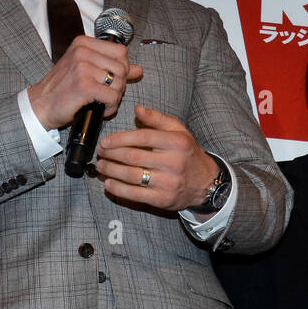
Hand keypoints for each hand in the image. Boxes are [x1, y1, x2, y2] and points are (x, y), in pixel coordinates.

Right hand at [26, 35, 142, 130]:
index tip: (109, 79)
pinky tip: (100, 110)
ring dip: (114, 97)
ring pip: (119, 83)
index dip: (121, 68)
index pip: (120, 51)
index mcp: (82, 43)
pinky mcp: (84, 86)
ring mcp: (82, 68)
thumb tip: (138, 69)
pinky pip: (112, 97)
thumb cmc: (61, 89)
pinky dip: (110, 107)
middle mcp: (82, 52)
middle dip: (119, 85)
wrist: (39, 105)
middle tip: (105, 94)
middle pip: (122, 67)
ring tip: (101, 102)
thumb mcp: (85, 71)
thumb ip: (112, 67)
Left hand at [95, 104, 219, 211]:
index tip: (105, 142)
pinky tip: (108, 184)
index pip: (142, 138)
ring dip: (110, 171)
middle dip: (111, 155)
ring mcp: (169, 183)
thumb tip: (137, 108)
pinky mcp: (163, 199)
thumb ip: (157, 119)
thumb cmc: (187, 153)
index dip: (119, 139)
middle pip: (133, 157)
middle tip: (100, 153)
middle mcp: (174, 162)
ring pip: (131, 176)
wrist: (207, 183)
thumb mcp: (179, 131)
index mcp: (177, 143)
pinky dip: (118, 189)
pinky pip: (135, 194)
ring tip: (101, 166)